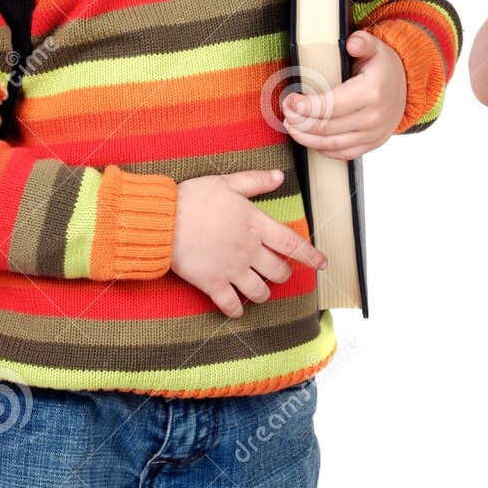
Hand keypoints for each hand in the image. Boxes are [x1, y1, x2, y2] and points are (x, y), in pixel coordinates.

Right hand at [170, 169, 327, 317]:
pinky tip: (237, 310)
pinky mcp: (212, 283)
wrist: (164, 220)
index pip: (292, 243)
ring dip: (263, 294)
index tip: (323, 263)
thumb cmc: (193, 198)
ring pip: (259, 291)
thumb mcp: (227, 183)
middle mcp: (249, 250)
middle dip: (283, 275)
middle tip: (281, 274)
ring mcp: (232, 268)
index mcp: (255, 225)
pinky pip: (230, 304)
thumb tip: (279, 176)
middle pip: (278, 271)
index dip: (310, 255)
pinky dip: (236, 310)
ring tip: (261, 293)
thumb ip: (255, 182)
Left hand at [280, 29, 406, 159]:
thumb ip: (363, 42)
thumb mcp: (376, 48)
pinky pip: (344, 154)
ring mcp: (373, 134)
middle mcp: (373, 117)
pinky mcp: (371, 144)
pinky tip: (310, 139)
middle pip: (327, 127)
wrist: (406, 88)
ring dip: (306, 138)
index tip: (289, 100)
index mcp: (371, 92)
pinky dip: (323, 150)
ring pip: (331, 144)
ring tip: (291, 126)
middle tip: (286, 112)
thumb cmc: (384, 67)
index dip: (306, 106)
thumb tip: (352, 43)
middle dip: (300, 121)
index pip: (330, 106)